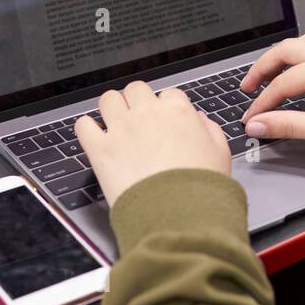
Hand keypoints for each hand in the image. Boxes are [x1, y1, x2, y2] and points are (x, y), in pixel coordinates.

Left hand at [75, 81, 230, 207]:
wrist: (177, 215)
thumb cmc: (200, 188)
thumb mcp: (221, 153)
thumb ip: (210, 129)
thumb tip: (199, 119)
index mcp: (177, 111)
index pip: (168, 94)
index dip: (167, 107)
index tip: (165, 120)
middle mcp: (147, 114)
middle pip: (136, 89)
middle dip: (138, 102)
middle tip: (139, 119)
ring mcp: (121, 129)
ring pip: (108, 99)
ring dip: (112, 108)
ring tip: (115, 123)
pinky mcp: (100, 150)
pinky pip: (83, 125)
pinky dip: (87, 128)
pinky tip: (94, 136)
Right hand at [239, 33, 304, 153]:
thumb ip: (288, 125)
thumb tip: (258, 125)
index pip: (284, 82)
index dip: (263, 102)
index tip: (251, 117)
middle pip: (288, 49)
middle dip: (264, 67)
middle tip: (248, 87)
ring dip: (283, 56)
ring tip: (269, 75)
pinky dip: (301, 55)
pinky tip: (298, 70)